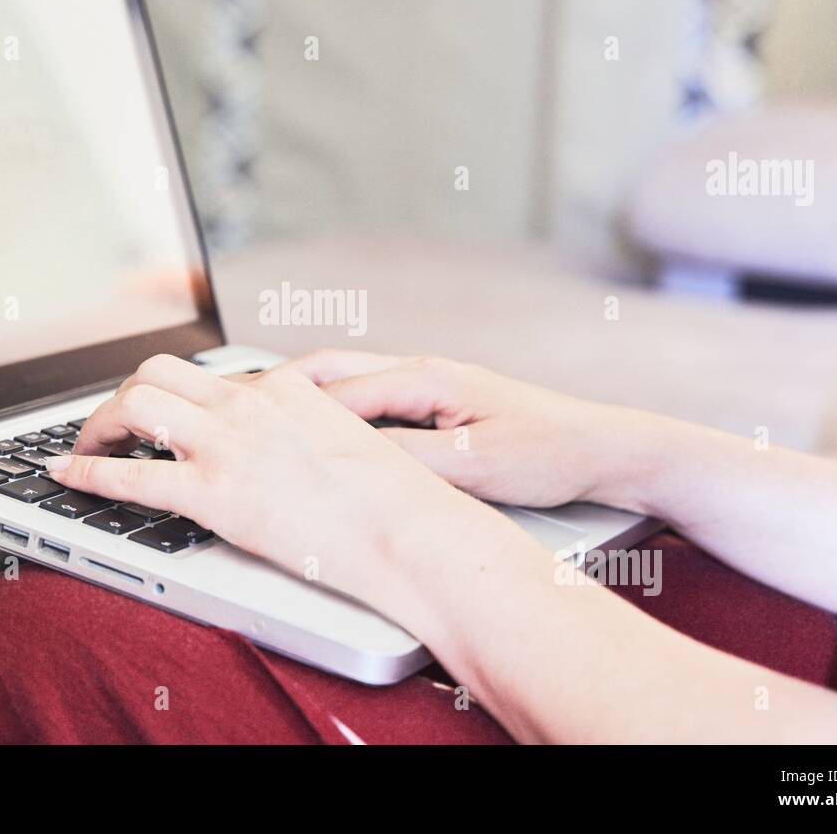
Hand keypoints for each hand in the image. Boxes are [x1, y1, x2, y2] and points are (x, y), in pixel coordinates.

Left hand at [46, 354, 495, 595]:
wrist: (407, 529)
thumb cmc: (392, 499)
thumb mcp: (349, 442)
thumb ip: (308, 431)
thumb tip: (291, 445)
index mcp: (283, 389)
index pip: (209, 376)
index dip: (174, 396)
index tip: (161, 411)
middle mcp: (248, 405)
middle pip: (157, 372)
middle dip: (124, 396)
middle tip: (114, 425)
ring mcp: (226, 445)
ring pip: (134, 403)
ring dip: (99, 423)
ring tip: (87, 446)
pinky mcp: (212, 492)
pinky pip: (129, 473)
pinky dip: (87, 471)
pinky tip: (68, 475)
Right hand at [280, 349, 646, 511]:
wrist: (604, 448)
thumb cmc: (549, 452)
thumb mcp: (477, 465)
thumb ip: (411, 463)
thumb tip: (351, 466)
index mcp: (427, 377)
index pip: (338, 392)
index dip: (286, 412)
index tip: (246, 429)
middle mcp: (421, 371)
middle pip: (330, 371)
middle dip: (278, 390)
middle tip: (233, 412)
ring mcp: (428, 386)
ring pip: (346, 383)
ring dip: (303, 399)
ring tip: (259, 422)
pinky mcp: (437, 405)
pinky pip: (369, 402)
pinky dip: (334, 414)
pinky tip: (318, 437)